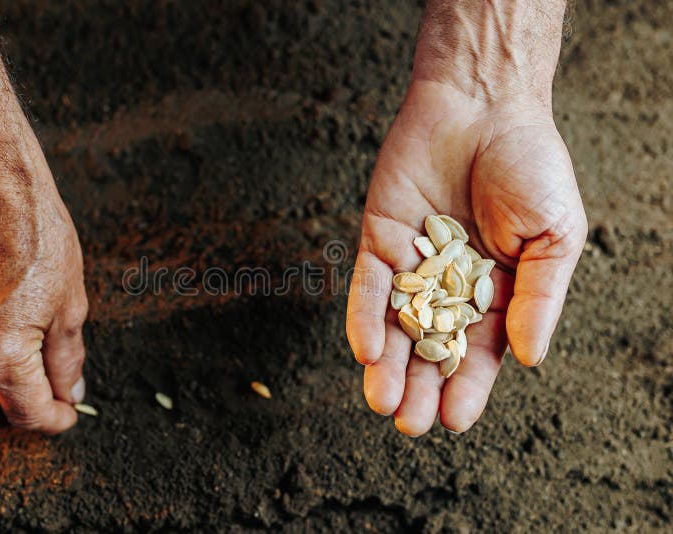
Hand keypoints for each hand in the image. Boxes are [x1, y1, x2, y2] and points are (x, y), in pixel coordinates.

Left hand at [346, 80, 586, 434]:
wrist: (485, 104)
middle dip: (420, 388)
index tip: (455, 421)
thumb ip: (540, 298)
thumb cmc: (531, 167)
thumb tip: (530, 360)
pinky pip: (368, 285)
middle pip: (430, 349)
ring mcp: (410, 266)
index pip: (478, 353)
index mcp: (495, 293)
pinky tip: (367, 350)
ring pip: (394, 326)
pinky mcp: (378, 240)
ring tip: (383, 403)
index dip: (467, 388)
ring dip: (387, 365)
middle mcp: (447, 287)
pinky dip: (366, 316)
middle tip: (409, 425)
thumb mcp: (554, 238)